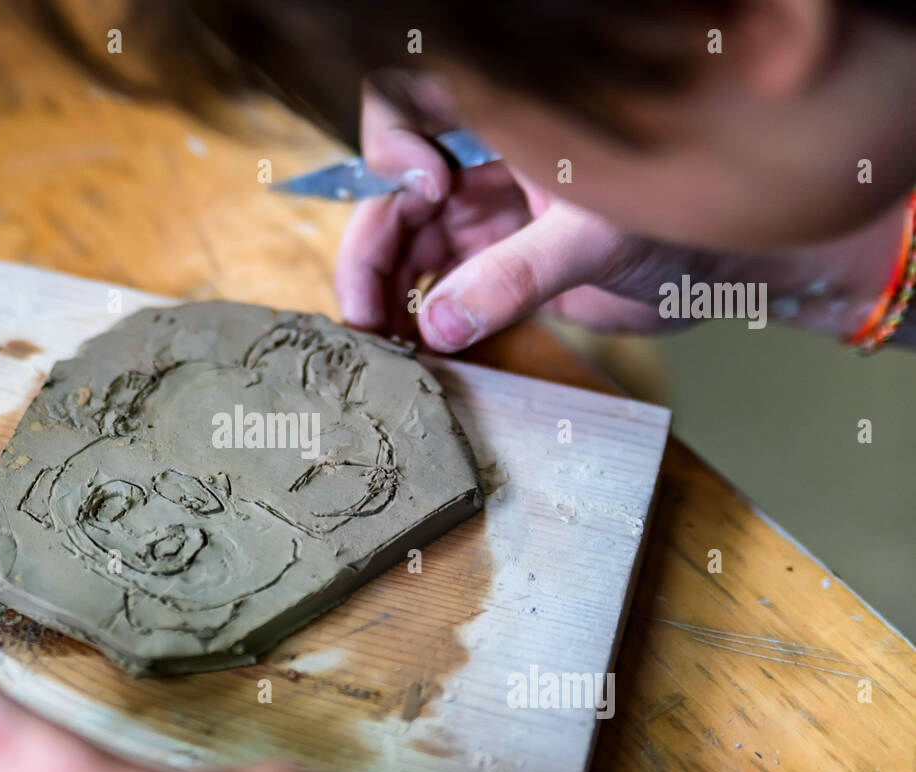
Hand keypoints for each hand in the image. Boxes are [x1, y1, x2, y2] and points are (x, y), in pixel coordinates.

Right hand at [336, 76, 899, 350]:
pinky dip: (420, 318)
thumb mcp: (598, 239)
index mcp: (511, 121)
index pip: (410, 102)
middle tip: (362, 313)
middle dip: (371, 250)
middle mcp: (488, 162)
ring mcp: (490, 216)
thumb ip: (516, 276)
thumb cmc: (688, 223)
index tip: (422, 190)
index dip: (391, 141)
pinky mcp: (498, 269)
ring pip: (409, 247)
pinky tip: (413, 348)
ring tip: (381, 344)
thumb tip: (440, 322)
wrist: (730, 273)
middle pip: (395, 194)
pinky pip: (439, 288)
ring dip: (387, 293)